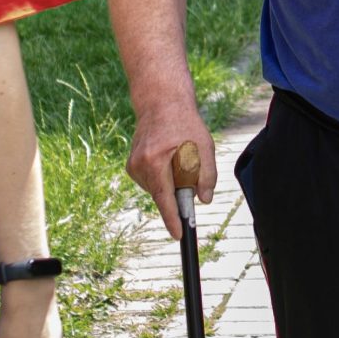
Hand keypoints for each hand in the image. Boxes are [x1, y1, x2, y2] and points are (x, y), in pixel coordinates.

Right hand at [127, 103, 214, 237]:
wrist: (160, 103)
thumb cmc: (185, 123)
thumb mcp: (204, 146)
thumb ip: (206, 174)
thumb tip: (204, 199)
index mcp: (156, 160)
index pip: (164, 197)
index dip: (172, 218)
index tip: (178, 234)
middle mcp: (140, 164)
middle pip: (163, 194)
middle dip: (178, 191)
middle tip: (189, 170)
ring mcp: (133, 166)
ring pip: (158, 190)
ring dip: (171, 182)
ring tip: (177, 156)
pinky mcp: (132, 167)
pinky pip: (152, 183)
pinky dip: (163, 178)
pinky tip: (167, 158)